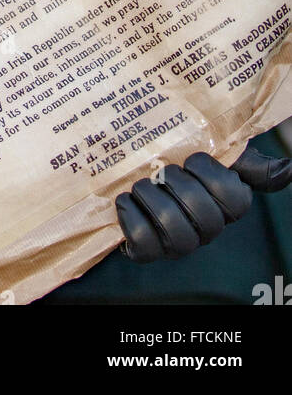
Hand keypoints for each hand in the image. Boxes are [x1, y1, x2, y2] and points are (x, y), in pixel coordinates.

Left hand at [116, 145, 291, 261]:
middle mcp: (205, 229)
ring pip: (179, 238)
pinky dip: (132, 220)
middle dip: (180, 187)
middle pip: (207, 219)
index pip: (234, 200)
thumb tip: (288, 169)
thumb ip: (249, 161)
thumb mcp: (216, 152)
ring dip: (156, 203)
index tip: (193, 158)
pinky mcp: (146, 249)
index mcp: (224, 205)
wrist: (134, 166)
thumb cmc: (180, 158)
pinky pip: (145, 247)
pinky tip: (126, 200)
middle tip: (162, 170)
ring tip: (141, 185)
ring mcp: (177, 243)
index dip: (212, 177)